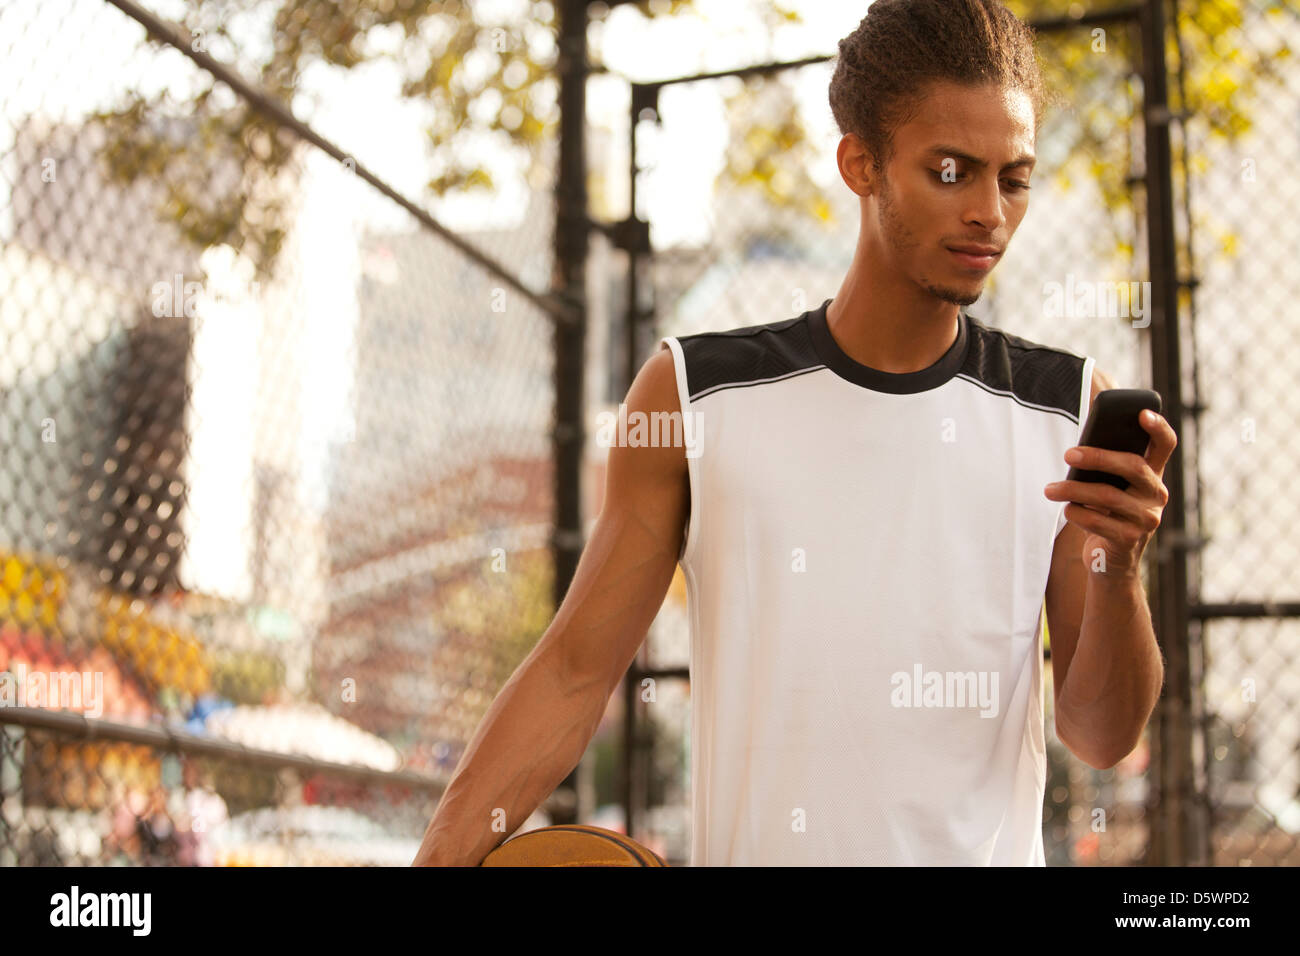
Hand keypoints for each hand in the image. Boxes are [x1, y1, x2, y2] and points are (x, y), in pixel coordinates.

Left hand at [1043, 409, 1176, 576]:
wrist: (1110, 563)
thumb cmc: (1104, 515)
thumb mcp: (1109, 488)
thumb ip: (1105, 469)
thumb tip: (1078, 449)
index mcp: (1153, 476)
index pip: (1165, 445)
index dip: (1158, 428)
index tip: (1142, 413)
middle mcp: (1157, 495)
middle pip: (1133, 466)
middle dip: (1098, 457)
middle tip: (1068, 454)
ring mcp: (1147, 519)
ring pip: (1108, 496)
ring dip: (1073, 490)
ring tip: (1049, 489)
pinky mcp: (1130, 540)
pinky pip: (1099, 523)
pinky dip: (1077, 515)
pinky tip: (1067, 511)